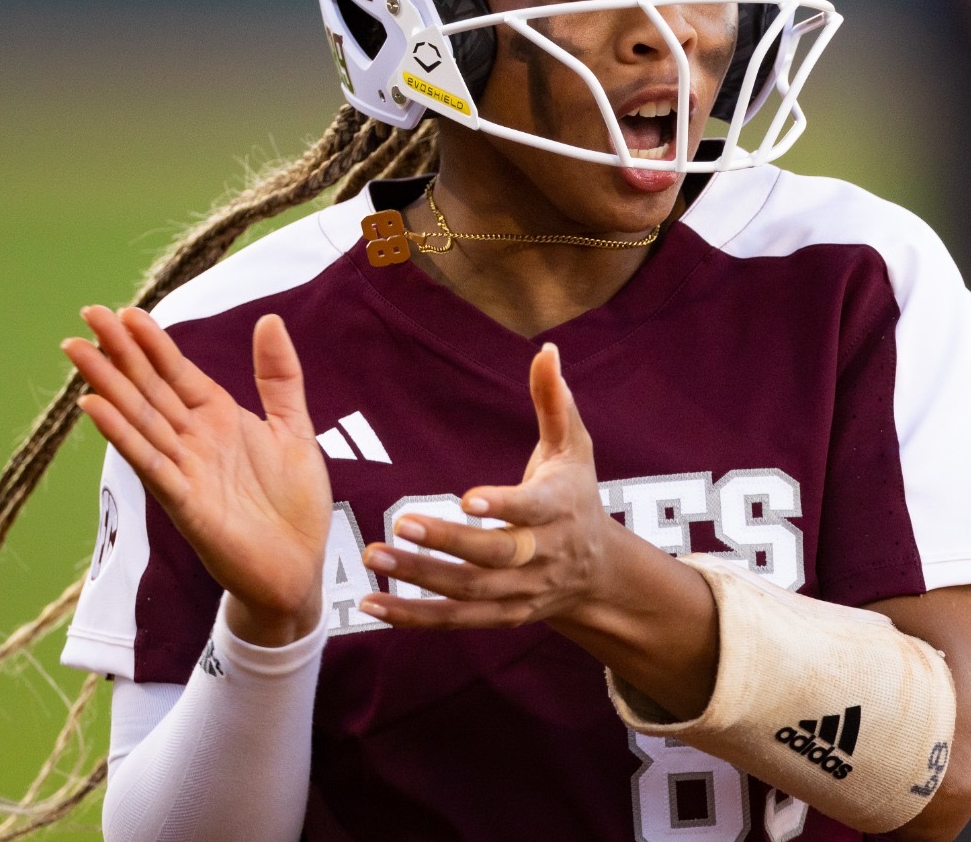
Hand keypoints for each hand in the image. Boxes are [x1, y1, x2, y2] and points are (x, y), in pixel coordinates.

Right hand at [64, 307, 330, 646]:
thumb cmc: (293, 503)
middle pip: (149, 387)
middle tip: (87, 312)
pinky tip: (96, 408)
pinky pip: (150, 463)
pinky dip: (123, 435)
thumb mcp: (294, 428)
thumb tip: (269, 318)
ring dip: (108, 385)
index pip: (177, 371)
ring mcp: (185, 470)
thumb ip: (279, 377)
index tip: (124, 310)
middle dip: (118, 351)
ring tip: (78, 351)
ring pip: (140, 418)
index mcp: (219, 419)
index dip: (151, 341)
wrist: (299, 569)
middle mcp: (194, 440)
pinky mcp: (186, 504)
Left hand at [359, 341, 720, 714]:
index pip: (532, 509)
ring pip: (468, 591)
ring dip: (419, 578)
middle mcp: (541, 556)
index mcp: (559, 509)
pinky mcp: (501, 616)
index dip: (503, 505)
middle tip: (400, 521)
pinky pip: (454, 621)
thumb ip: (554, 401)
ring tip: (374, 556)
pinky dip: (413, 617)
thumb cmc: (576, 494)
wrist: (599, 573)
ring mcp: (520, 592)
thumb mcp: (573, 446)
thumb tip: (547, 350)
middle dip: (447, 542)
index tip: (467, 498)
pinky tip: (371, 603)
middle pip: (493, 555)